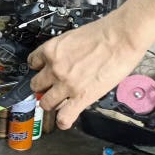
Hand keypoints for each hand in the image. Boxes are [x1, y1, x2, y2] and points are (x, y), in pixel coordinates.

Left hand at [27, 12, 150, 128]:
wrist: (122, 37)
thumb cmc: (104, 33)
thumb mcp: (72, 37)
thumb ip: (63, 52)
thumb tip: (64, 60)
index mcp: (51, 50)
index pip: (32, 63)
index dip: (38, 69)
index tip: (42, 71)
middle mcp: (55, 68)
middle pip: (35, 85)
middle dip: (42, 88)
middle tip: (50, 88)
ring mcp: (66, 85)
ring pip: (45, 103)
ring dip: (51, 104)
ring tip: (58, 102)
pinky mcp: (81, 97)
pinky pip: (64, 117)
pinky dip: (63, 121)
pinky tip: (65, 119)